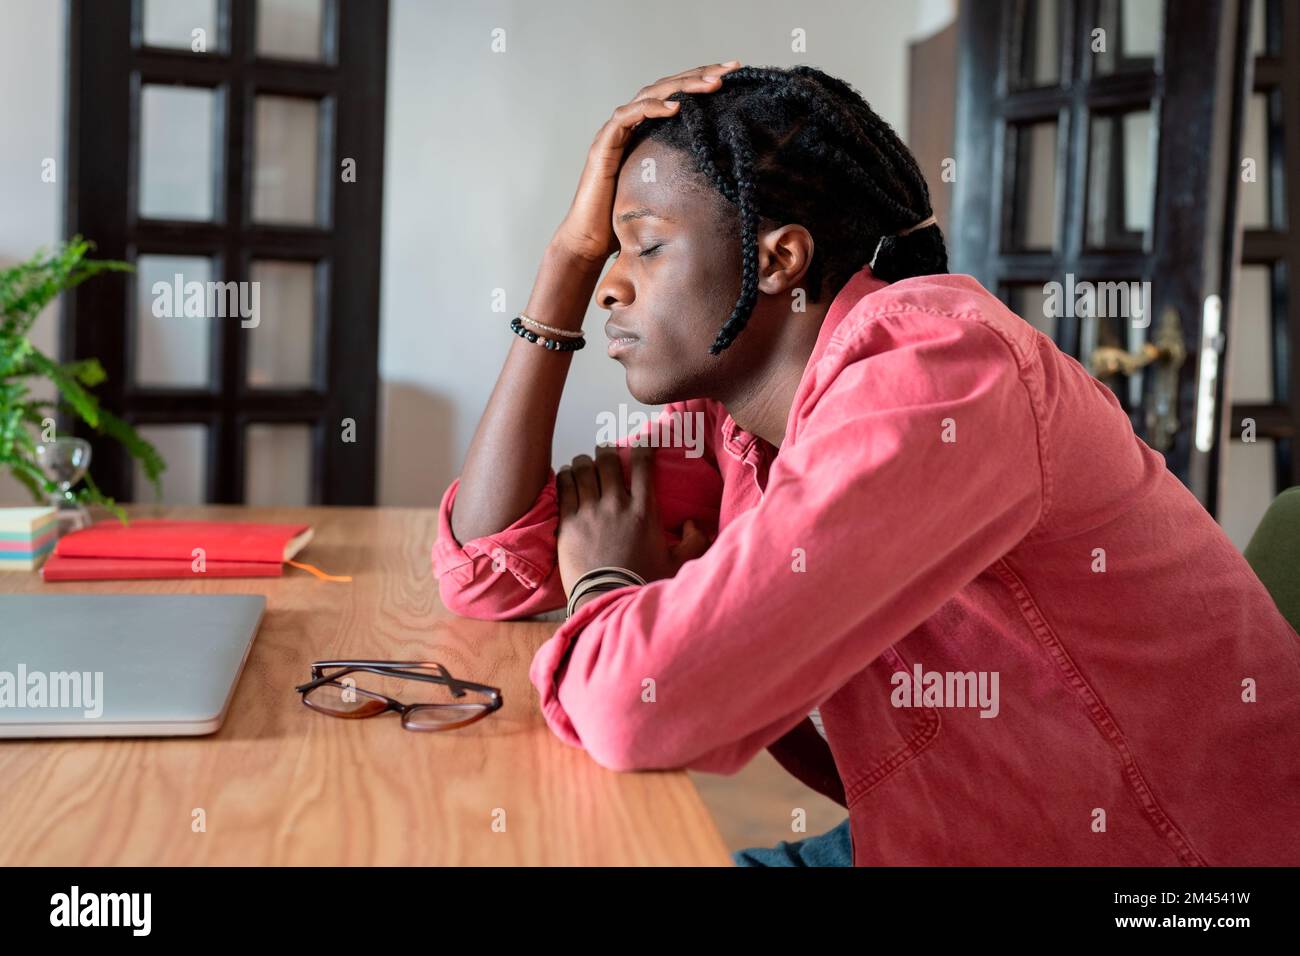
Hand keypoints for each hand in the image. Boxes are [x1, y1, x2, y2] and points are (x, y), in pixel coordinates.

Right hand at [551, 61, 742, 262]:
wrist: (592, 239)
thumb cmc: (628, 220)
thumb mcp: (669, 192)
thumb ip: (688, 176)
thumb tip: (728, 179)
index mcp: (647, 130)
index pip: (678, 95)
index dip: (704, 81)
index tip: (736, 74)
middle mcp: (631, 124)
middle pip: (667, 87)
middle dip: (701, 74)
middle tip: (733, 69)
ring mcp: (615, 132)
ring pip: (650, 94)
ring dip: (682, 86)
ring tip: (711, 84)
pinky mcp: (604, 144)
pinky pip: (627, 116)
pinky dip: (651, 108)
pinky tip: (675, 107)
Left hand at [557, 443, 711, 599]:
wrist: (608, 602)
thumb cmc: (643, 585)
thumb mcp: (678, 564)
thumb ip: (693, 541)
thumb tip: (692, 524)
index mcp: (644, 511)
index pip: (643, 465)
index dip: (643, 446)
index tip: (643, 442)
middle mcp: (616, 505)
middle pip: (607, 460)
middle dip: (606, 452)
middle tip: (605, 455)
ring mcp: (590, 512)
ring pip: (582, 469)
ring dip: (583, 463)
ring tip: (583, 466)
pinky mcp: (568, 523)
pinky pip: (564, 487)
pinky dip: (566, 477)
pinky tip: (567, 479)